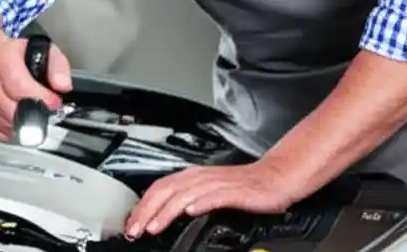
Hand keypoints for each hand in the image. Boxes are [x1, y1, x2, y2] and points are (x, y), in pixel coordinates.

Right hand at [0, 37, 72, 142]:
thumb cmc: (16, 57)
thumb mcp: (42, 50)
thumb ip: (58, 67)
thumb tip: (62, 86)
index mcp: (2, 61)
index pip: (21, 87)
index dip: (41, 99)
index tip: (54, 104)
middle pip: (15, 113)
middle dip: (36, 115)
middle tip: (45, 109)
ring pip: (9, 127)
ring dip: (25, 124)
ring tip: (28, 109)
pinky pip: (0, 135)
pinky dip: (12, 130)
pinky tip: (14, 115)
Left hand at [124, 161, 298, 238]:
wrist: (274, 178)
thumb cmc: (244, 187)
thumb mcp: (209, 192)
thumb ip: (188, 200)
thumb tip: (164, 216)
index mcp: (193, 177)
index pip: (160, 188)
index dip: (142, 205)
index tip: (132, 224)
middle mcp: (201, 177)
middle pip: (167, 190)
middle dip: (147, 211)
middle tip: (135, 229)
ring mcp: (217, 183)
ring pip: (185, 194)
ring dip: (167, 211)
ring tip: (154, 226)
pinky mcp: (235, 191)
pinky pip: (214, 196)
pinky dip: (200, 203)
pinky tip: (191, 212)